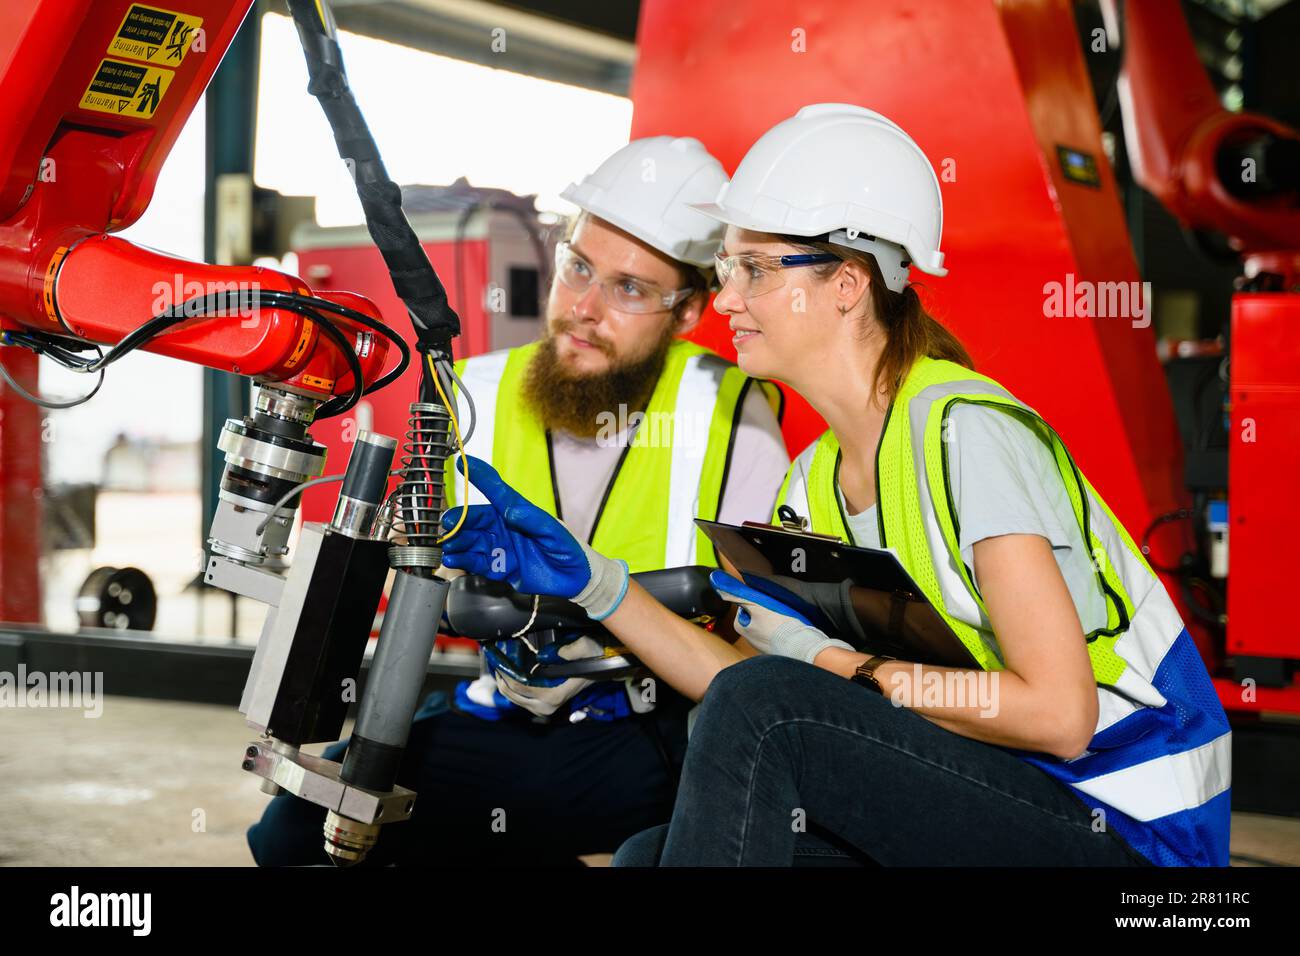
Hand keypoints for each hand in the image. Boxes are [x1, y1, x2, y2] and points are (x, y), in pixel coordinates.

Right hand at [440, 455, 628, 618]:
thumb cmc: (567, 548)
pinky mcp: (499, 567)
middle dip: (459, 520)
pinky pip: (476, 562)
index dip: (479, 475)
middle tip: (446, 524)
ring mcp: (500, 547)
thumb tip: (511, 511)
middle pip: (475, 519)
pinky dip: (463, 560)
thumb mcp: (553, 532)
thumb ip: (533, 521)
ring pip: (471, 540)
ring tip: (446, 546)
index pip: (495, 489)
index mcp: (517, 511)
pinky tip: (452, 559)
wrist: (574, 578)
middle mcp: (504, 526)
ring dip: (457, 541)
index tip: (461, 461)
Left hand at [484, 635, 602, 717]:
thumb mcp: (585, 648)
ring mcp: (544, 709)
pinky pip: (519, 699)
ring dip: (504, 682)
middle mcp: (546, 706)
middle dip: (500, 677)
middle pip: (512, 694)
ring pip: (513, 698)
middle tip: (495, 659)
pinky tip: (509, 673)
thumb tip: (544, 654)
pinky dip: (511, 687)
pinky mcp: (542, 707)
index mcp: (553, 695)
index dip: (505, 673)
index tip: (498, 657)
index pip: (519, 687)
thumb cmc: (594, 657)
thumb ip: (571, 650)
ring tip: (500, 664)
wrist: (602, 668)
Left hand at [710, 570, 852, 663]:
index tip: (765, 601)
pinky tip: (792, 629)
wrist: (802, 647)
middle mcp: (751, 640)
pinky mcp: (778, 651)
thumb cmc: (778, 626)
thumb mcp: (755, 605)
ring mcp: (765, 647)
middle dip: (765, 612)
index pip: (744, 608)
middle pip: (756, 618)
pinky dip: (784, 632)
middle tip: (778, 609)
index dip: (755, 601)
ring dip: (776, 622)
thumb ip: (737, 595)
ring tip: (786, 619)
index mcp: (742, 629)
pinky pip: (778, 637)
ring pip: (767, 627)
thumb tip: (718, 584)